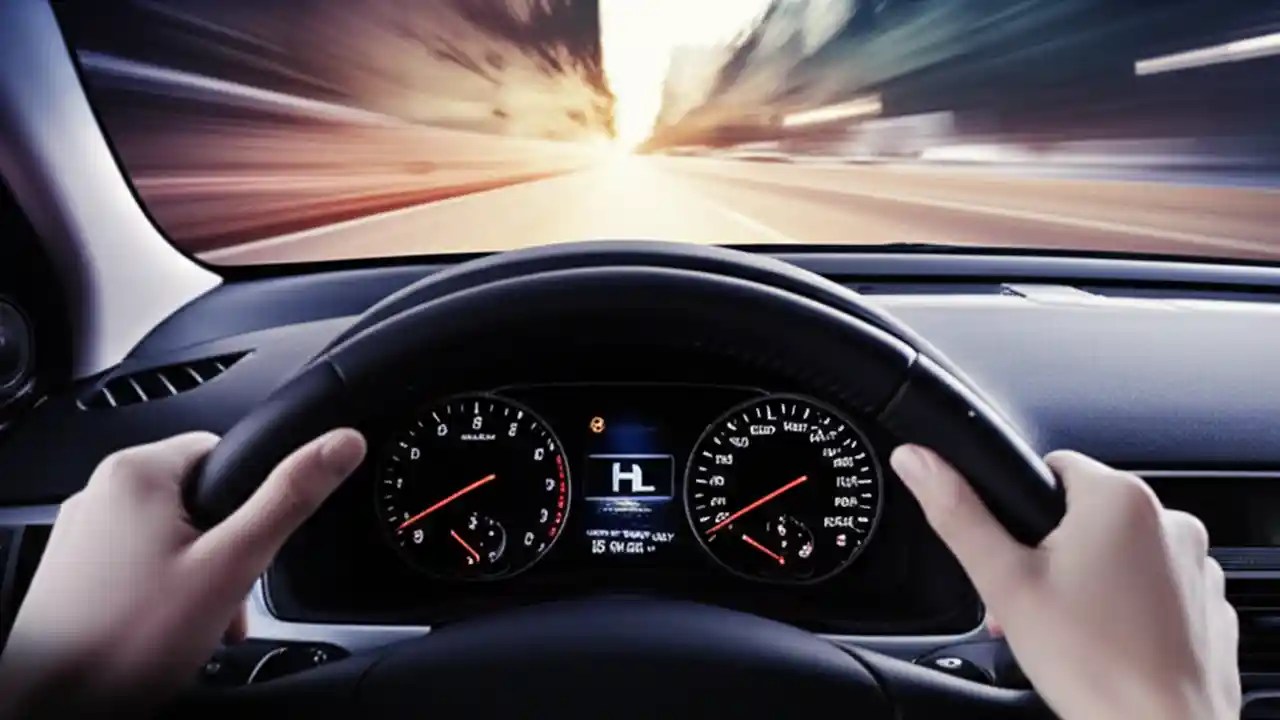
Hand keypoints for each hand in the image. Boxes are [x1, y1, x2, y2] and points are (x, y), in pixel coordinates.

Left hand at [0, 429, 366, 717]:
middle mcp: (100, 494)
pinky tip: (163, 631)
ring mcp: (81, 535)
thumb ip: (289, 499)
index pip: (222, 451)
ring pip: (170, 536)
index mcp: (137, 472)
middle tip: (224, 596)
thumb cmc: (126, 642)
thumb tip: (340, 444)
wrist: (54, 708)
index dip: (250, 500)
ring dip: (197, 576)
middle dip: (224, 550)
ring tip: (193, 622)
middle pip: (197, 499)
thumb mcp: (232, 565)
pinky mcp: (73, 573)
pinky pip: (138, 565)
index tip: (248, 544)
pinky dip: (161, 593)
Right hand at [890, 445, 1239, 719]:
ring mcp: (1197, 566)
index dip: (1020, 513)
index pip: (1052, 467)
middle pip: (1085, 517)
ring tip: (1070, 632)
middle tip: (1033, 606)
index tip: (1016, 559)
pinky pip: (1155, 589)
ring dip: (1088, 582)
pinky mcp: (1208, 605)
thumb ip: (957, 513)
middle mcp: (1171, 522)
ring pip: (1120, 554)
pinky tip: (1107, 644)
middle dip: (1049, 556)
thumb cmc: (1094, 666)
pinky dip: (1128, 609)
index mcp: (1120, 498)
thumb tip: (917, 461)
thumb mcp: (1004, 582)